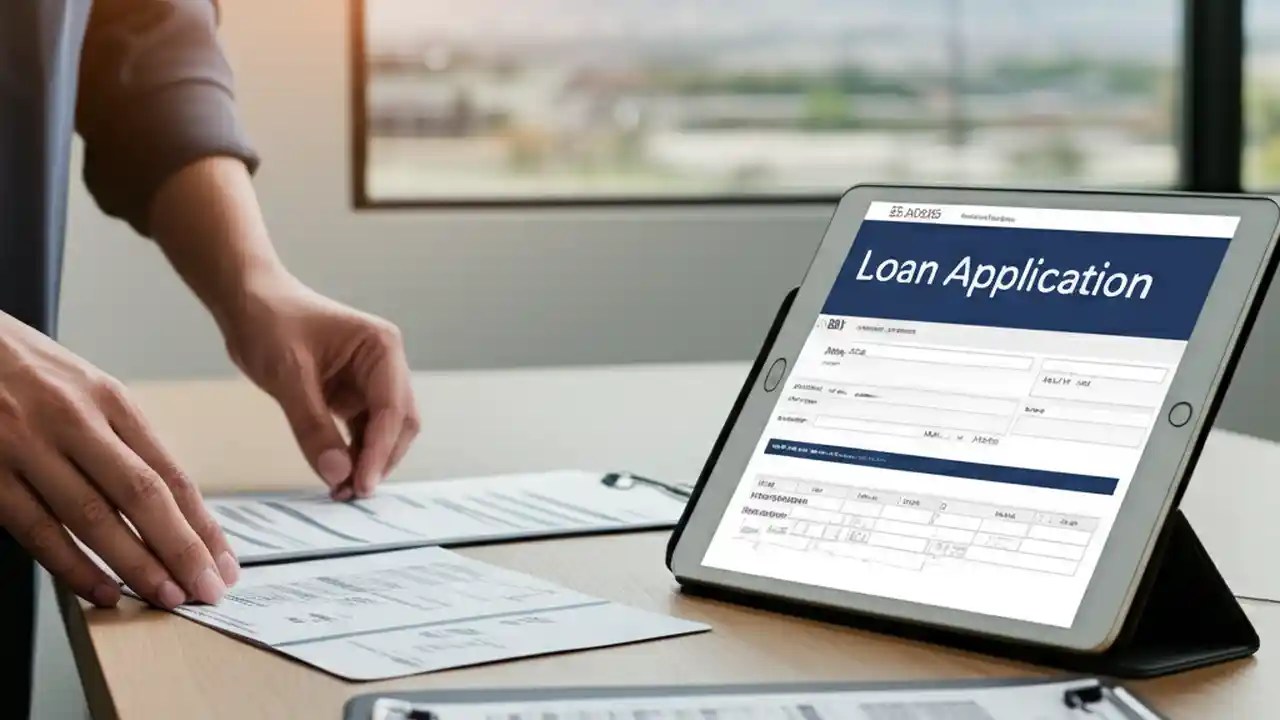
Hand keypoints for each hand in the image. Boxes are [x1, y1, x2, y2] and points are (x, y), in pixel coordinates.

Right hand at [0, 313, 236, 608]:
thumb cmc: (24, 369)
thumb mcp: (84, 386)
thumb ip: (122, 439)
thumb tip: (168, 504)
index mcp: (110, 399)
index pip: (170, 473)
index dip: (201, 523)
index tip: (223, 561)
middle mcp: (74, 420)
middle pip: (142, 496)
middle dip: (181, 549)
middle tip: (206, 588)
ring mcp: (27, 446)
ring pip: (92, 517)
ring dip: (134, 564)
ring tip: (165, 596)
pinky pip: (37, 529)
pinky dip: (72, 566)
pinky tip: (101, 590)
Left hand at [220, 276, 418, 499]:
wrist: (246, 301)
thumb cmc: (268, 321)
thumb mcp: (287, 375)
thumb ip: (312, 425)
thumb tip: (337, 473)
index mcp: (382, 348)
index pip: (392, 409)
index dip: (380, 451)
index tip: (362, 485)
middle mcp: (385, 365)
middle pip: (398, 424)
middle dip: (379, 460)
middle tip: (351, 494)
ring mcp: (370, 381)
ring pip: (383, 433)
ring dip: (366, 462)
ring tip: (340, 492)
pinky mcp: (351, 395)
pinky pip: (360, 432)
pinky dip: (351, 455)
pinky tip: (335, 476)